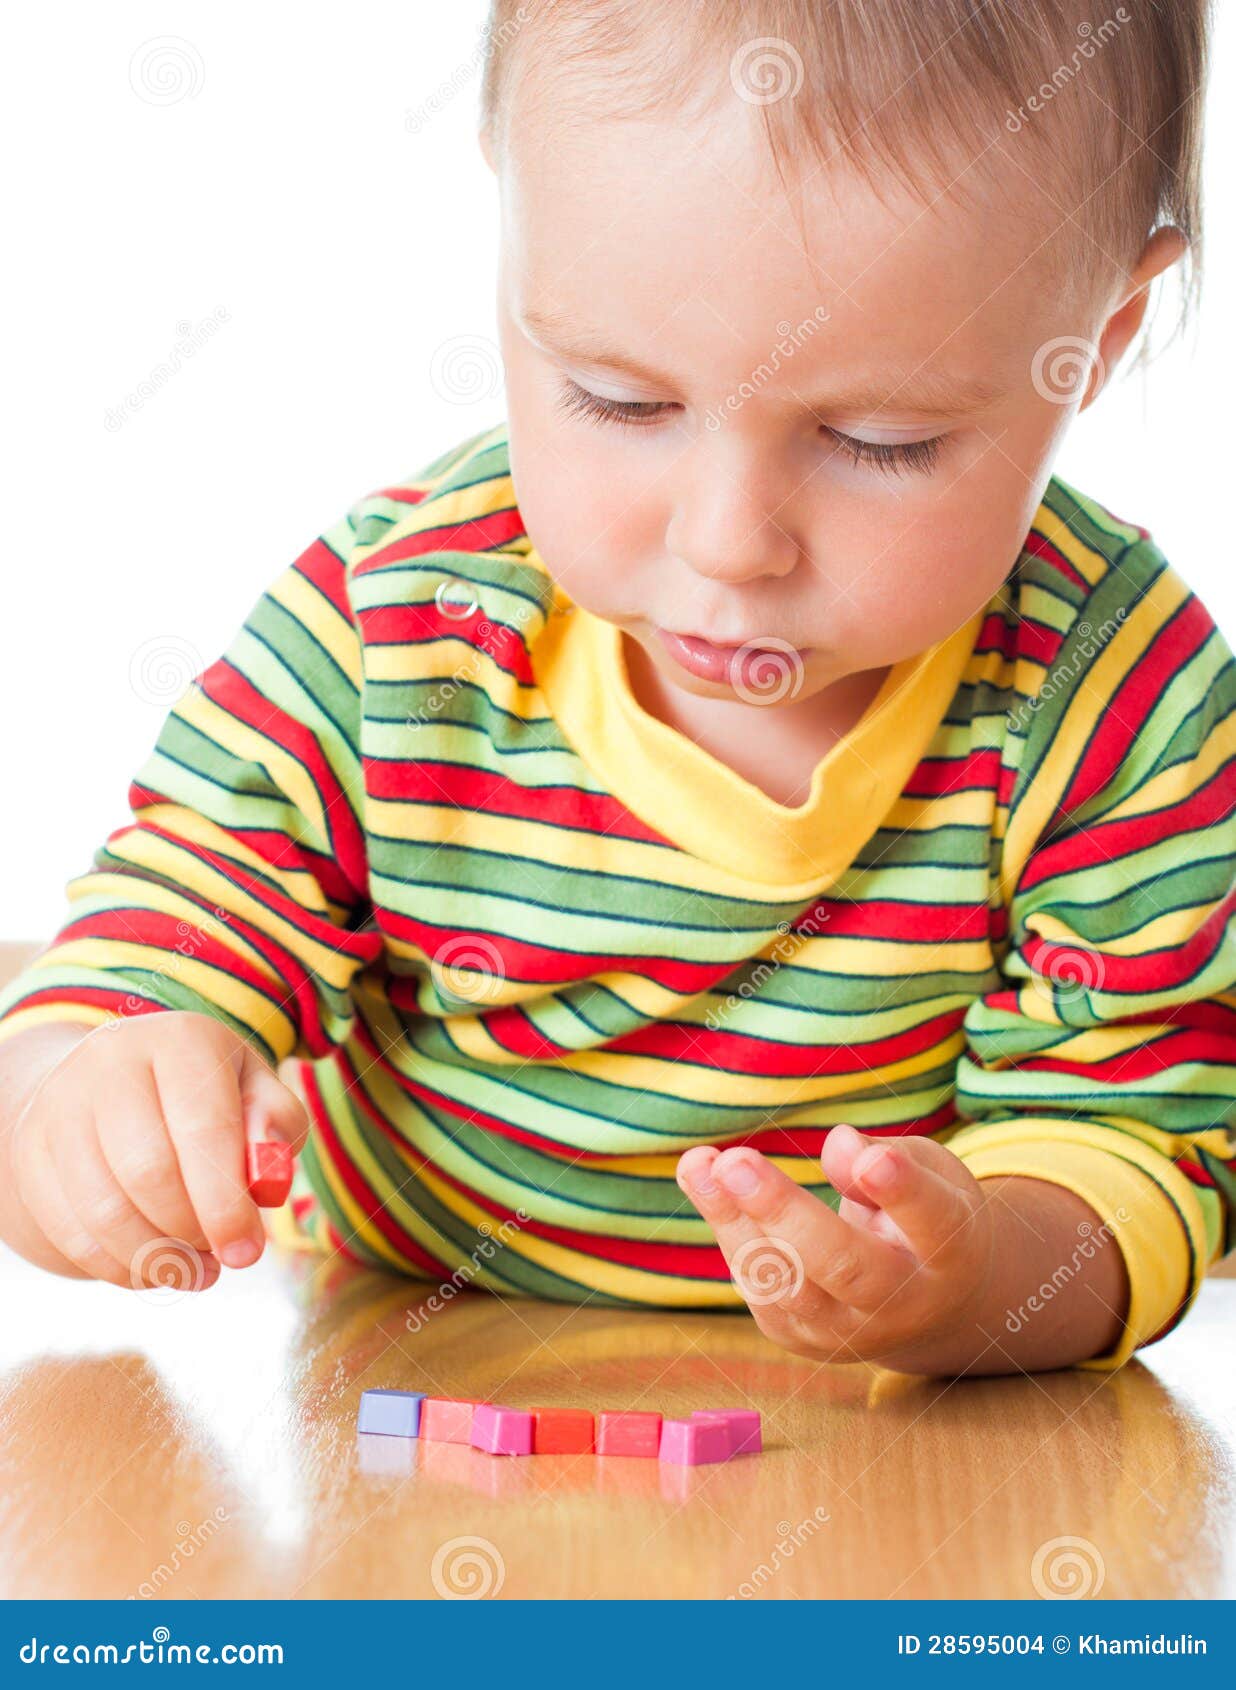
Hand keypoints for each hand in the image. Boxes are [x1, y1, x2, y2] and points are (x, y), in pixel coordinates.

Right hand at [7, 1012, 308, 1290]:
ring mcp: (62, 1105)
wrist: (111, 1090)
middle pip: (149, 1171)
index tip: (247, 1252)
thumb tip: (266, 1179)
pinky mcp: (32, 1152)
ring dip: (156, 1258)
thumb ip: (276, 1126)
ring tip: (192, 1269)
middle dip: (192, 1230)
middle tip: (221, 1256)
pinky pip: (72, 1231)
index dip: (227, 1201)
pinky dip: (118, 1266)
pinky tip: (152, 1267)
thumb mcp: (253, 1093)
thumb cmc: (203, 1098)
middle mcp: (112, 1061)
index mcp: (181, 1040)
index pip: (204, 1127)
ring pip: (104, 1210)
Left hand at [676, 1123, 996, 1369]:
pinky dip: (728, 1233)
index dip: (902, 1192)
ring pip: (785, 1283)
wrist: (928, 1306)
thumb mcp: (928, 1173)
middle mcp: (901, 1303)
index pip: (931, 1221)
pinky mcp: (802, 1339)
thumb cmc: (926, 1215)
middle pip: (843, 1265)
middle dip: (784, 1213)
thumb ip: (886, 1158)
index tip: (872, 1162)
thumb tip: (836, 1146)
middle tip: (736, 1163)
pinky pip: (759, 1288)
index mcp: (951, 1251)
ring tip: (698, 1165)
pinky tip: (705, 1183)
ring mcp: (849, 1333)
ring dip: (732, 1222)